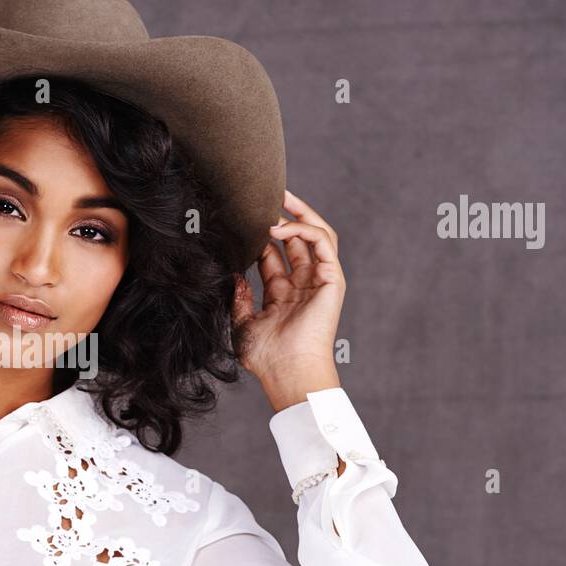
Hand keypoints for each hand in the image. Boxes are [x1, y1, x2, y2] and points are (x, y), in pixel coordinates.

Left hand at [230, 189, 345, 408]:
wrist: (287, 370)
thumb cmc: (266, 356)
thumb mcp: (242, 323)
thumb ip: (238, 298)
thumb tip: (233, 275)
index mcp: (283, 295)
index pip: (273, 257)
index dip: (259, 238)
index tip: (242, 222)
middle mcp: (303, 285)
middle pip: (296, 241)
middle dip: (284, 216)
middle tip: (267, 195)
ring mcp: (320, 281)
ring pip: (315, 235)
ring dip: (299, 214)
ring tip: (281, 196)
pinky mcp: (332, 280)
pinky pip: (323, 243)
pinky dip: (304, 228)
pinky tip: (281, 224)